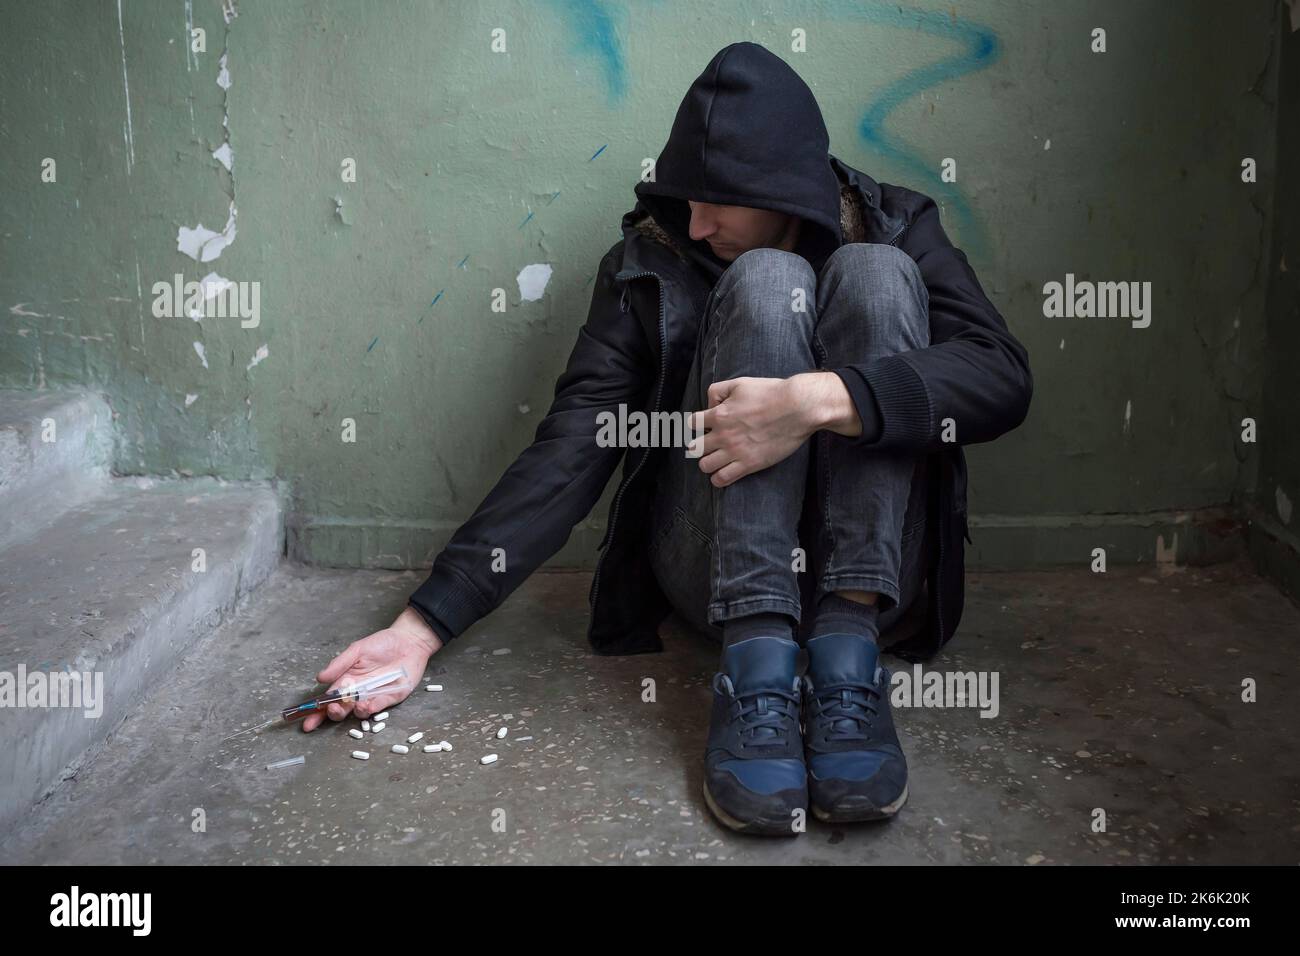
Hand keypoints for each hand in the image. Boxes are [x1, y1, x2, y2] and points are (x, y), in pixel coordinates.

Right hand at [300, 607, 442, 731]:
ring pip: (359, 712)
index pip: (327, 699)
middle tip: (333, 708)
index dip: (316, 712)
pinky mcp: (390, 698)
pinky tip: (367, 705)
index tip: (307, 722)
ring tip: (355, 704)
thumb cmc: (382, 644)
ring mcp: (373, 697)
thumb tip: (320, 678)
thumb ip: (339, 664)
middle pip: (341, 710)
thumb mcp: (357, 650)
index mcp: (346, 681)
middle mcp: (357, 692)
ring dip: (355, 711)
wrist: (409, 641)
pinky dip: (372, 708)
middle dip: (334, 713)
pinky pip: (379, 707)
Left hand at [690, 372, 861, 487]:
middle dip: (700, 445)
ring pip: (704, 465)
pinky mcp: (749, 464)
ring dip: (708, 462)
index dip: (698, 424)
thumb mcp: (740, 383)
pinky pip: (721, 479)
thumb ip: (718, 391)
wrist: (798, 407)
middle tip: (711, 443)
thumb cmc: (771, 393)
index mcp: (719, 414)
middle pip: (695, 448)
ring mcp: (735, 451)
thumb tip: (709, 405)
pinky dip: (719, 478)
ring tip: (718, 458)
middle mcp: (723, 435)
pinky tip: (724, 471)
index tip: (707, 425)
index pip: (691, 424)